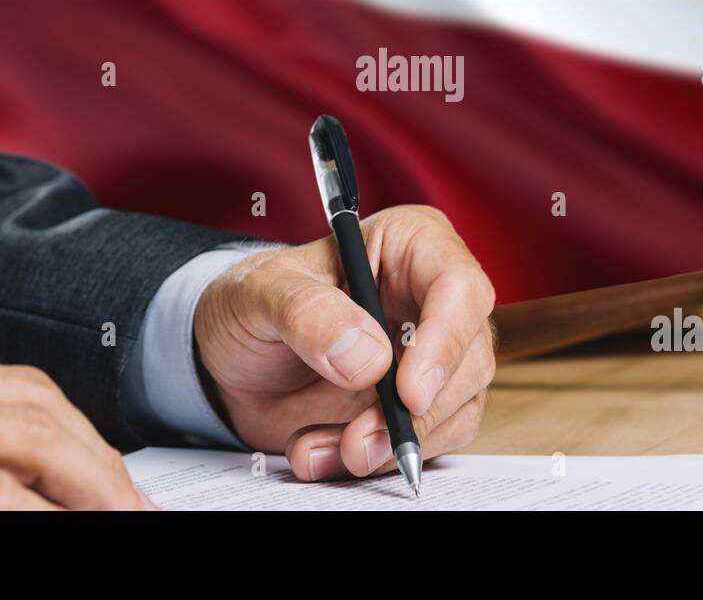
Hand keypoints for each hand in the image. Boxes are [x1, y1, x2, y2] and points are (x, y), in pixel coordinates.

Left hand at [194, 205, 495, 480]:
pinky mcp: (420, 402)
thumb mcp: (259, 292)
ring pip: (456, 407)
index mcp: (409, 244)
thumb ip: (306, 313)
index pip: (459, 285)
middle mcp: (432, 298)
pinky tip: (324, 450)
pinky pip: (427, 441)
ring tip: (323, 447)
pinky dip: (379, 459)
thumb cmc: (253, 302)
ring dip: (393, 442)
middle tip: (358, 440)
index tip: (407, 392)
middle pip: (470, 357)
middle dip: (416, 412)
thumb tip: (368, 357)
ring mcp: (431, 354)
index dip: (446, 341)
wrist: (232, 358)